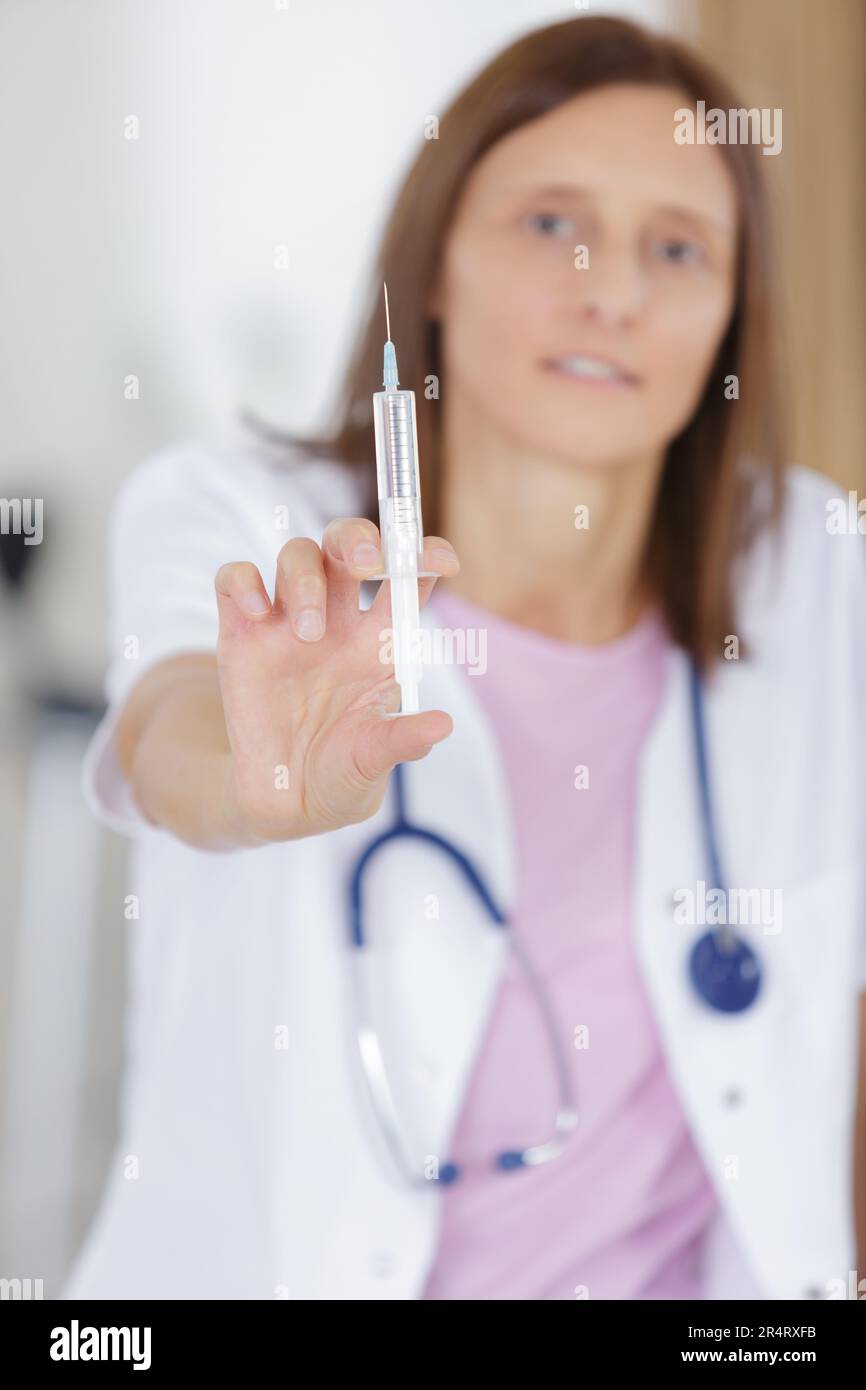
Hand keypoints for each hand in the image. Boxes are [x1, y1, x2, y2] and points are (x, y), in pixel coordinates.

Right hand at [214, 517, 458, 842]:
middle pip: (349, 545)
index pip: (407, 577)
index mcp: (380, 639)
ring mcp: (288, 621)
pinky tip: (256, 612)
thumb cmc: (343, 771)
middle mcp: (338, 619)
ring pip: (297, 555)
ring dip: (306, 578)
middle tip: (366, 565)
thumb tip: (441, 725)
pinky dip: (244, 582)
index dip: (424, 556)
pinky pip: (236, 580)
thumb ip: (402, 739)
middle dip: (359, 539)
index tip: (441, 560)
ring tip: (309, 633)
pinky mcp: (241, 633)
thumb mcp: (374, 761)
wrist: (285, 802)